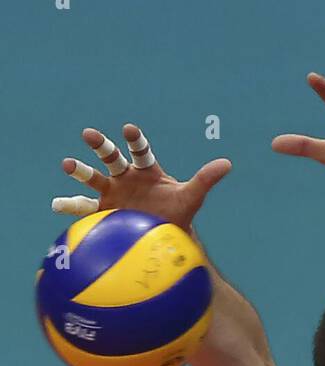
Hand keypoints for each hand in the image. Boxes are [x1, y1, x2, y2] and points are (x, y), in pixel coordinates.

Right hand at [51, 124, 229, 229]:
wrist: (163, 236)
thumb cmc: (177, 214)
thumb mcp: (191, 198)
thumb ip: (205, 179)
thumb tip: (227, 163)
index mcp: (146, 170)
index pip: (140, 150)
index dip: (135, 140)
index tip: (130, 129)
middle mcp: (125, 177)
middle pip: (111, 157)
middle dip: (100, 146)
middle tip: (89, 134)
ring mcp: (112, 193)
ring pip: (94, 178)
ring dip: (80, 171)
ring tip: (68, 163)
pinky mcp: (102, 211)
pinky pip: (84, 208)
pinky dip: (70, 206)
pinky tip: (56, 205)